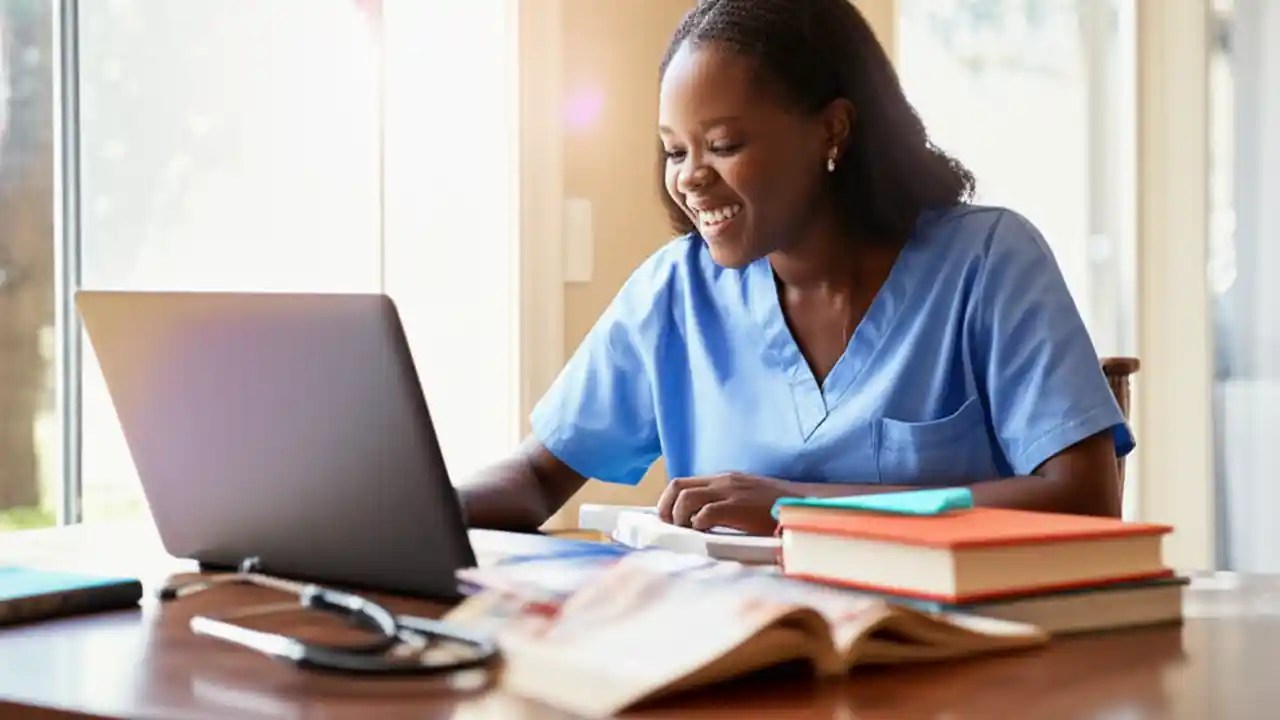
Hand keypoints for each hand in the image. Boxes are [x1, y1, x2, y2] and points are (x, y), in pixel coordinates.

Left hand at [656, 472, 799, 535]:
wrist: (804, 505)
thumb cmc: (777, 509)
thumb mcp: (745, 499)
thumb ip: (724, 504)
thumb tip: (698, 521)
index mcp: (722, 480)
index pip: (682, 483)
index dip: (668, 502)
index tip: (668, 521)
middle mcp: (722, 482)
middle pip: (677, 487)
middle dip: (666, 509)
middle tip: (671, 529)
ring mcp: (730, 492)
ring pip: (686, 498)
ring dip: (680, 518)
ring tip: (689, 533)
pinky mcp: (738, 507)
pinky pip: (706, 513)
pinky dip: (698, 524)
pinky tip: (705, 534)